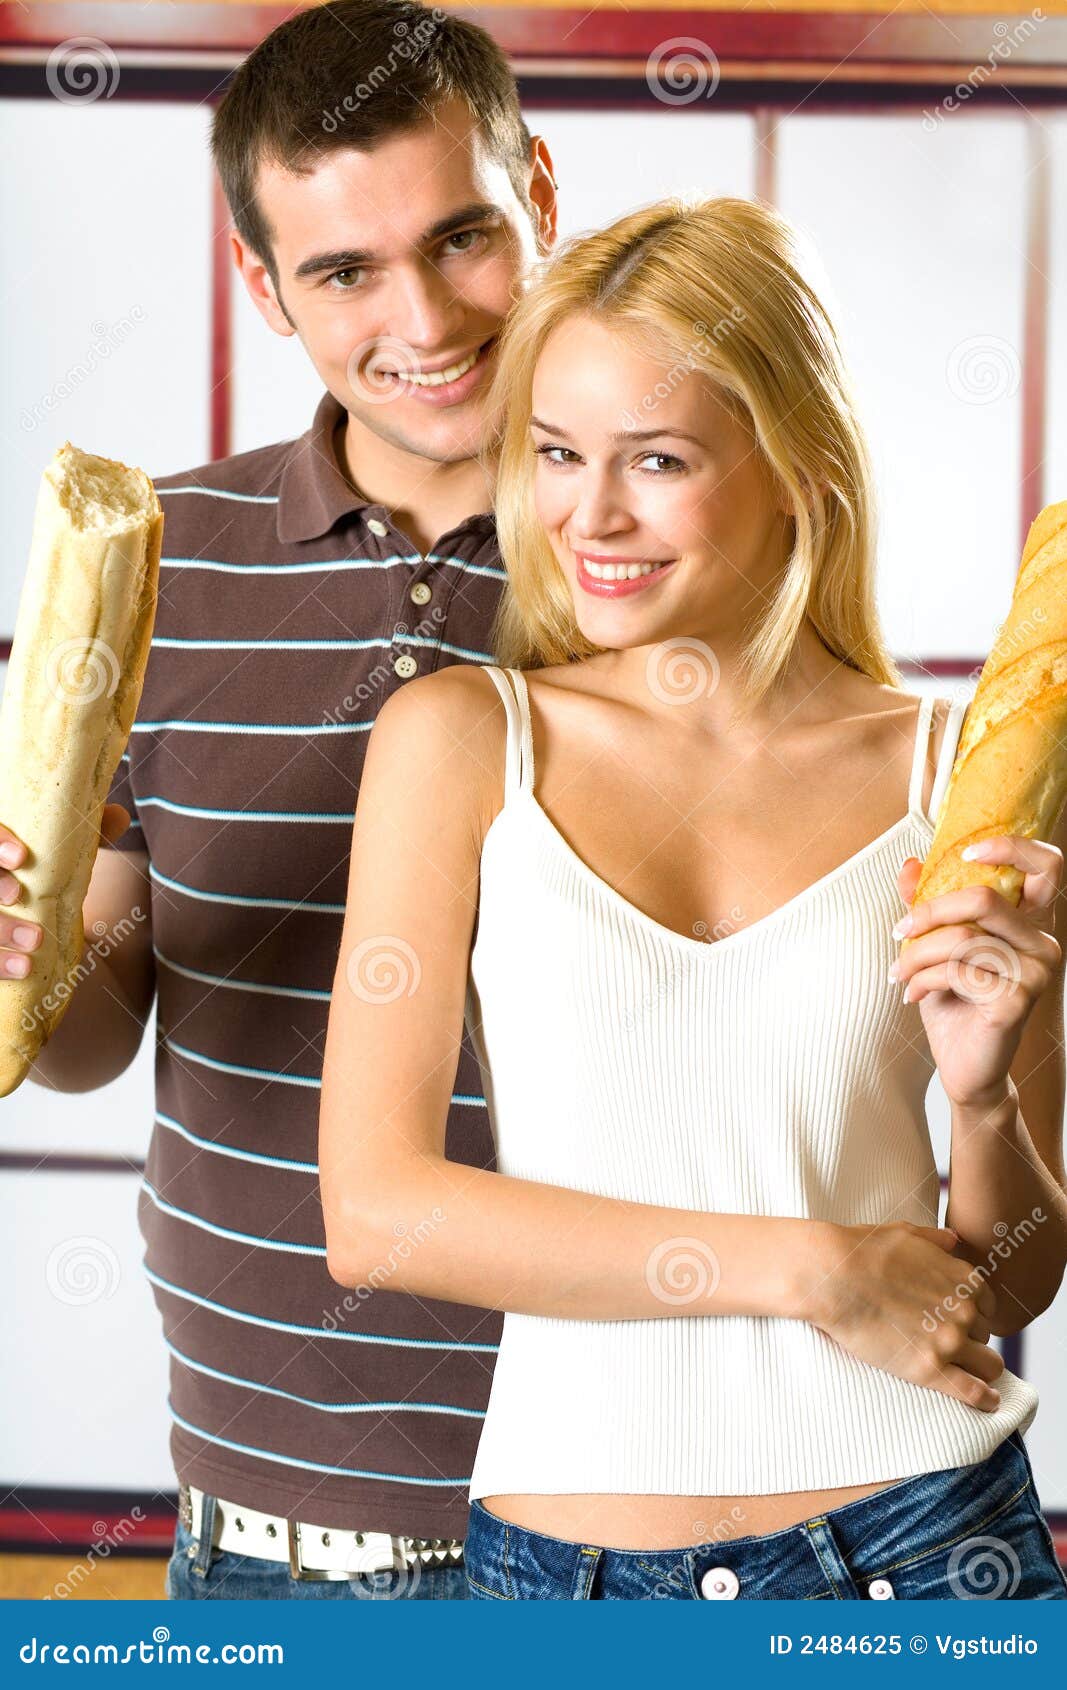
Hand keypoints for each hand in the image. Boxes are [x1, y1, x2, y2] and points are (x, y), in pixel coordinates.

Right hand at [0, 805, 129, 979]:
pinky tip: (22, 969)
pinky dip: (0, 964)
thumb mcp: (59, 855)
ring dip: (1, 930)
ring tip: (35, 941)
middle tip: (19, 895)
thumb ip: (84, 834)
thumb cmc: (40, 877)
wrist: (27, 922)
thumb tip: (120, 816)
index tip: (20, 856)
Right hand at [808, 1220, 1003, 1410]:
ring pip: (990, 1366)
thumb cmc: (863, 1251)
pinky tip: (988, 1402)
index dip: (971, 1315)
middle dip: (968, 1339)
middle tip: (941, 1342)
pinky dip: (985, 1399)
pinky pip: (973, 1392)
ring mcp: (949, 1342)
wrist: (833, 1277)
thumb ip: (937, 1239)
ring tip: (969, 1374)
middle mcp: (964, 1311)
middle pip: (984, 1336)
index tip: (953, 1321)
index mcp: (962, 1280)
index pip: (986, 1307)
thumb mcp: (906, 1233)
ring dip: (980, 1369)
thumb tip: (954, 1239)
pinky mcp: (929, 1369)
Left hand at [891, 835, 1062, 1108]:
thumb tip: (909, 864)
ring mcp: (1035, 975)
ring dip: (916, 954)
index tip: (966, 854)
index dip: (1011, 848)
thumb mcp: (935, 946)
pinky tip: (912, 994)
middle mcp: (1042, 944)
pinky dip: (923, 979)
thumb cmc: (954, 1002)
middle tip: (899, 930)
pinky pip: (958, 973)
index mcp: (1029, 924)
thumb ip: (927, 904)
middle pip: (984, 899)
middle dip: (928, 912)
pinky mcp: (1017, 1003)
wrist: (963, 1064)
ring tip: (899, 971)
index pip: (1046, 867)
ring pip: (962, 939)